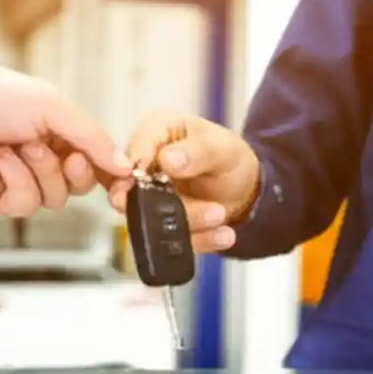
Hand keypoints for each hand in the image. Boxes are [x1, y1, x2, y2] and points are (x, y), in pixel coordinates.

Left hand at [0, 25, 131, 215]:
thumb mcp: (51, 105)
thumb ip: (91, 137)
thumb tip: (121, 165)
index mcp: (50, 126)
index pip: (92, 156)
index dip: (109, 171)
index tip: (124, 181)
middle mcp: (33, 153)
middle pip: (79, 184)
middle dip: (79, 172)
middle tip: (70, 155)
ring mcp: (12, 179)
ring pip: (54, 198)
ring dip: (43, 172)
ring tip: (19, 146)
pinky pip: (24, 205)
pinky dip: (19, 182)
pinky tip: (1, 160)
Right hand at [103, 111, 259, 252]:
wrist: (240, 188)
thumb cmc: (227, 155)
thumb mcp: (222, 148)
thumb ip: (197, 151)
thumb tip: (166, 160)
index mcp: (153, 133)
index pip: (133, 151)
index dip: (136, 170)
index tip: (151, 182)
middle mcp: (141, 167)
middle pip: (132, 192)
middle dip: (160, 206)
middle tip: (187, 210)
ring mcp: (147, 199)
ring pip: (152, 220)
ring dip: (188, 223)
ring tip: (220, 215)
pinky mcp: (158, 226)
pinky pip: (171, 240)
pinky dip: (199, 240)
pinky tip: (223, 235)